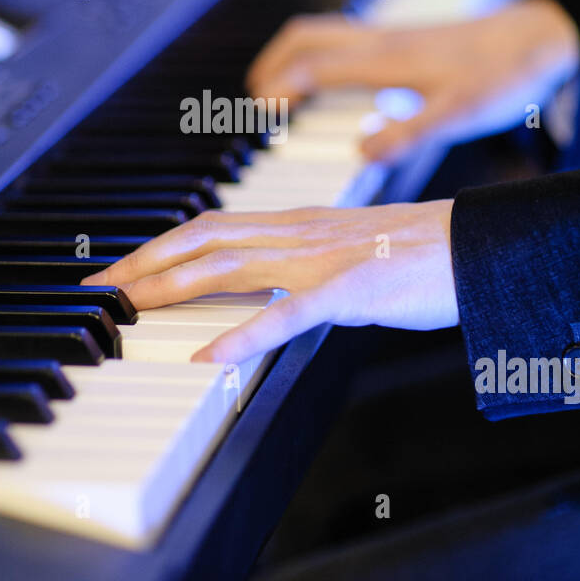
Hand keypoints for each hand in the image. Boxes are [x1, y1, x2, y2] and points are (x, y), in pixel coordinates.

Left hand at [86, 199, 457, 364]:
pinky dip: (244, 335)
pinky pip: (288, 313)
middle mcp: (299, 232)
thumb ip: (303, 266)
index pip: (210, 227)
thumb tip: (266, 290)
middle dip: (145, 263)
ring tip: (129, 308)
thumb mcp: (348, 254)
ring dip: (173, 288)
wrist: (479, 247)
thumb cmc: (420, 255)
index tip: (120, 268)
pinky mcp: (351, 288)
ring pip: (230, 266)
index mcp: (298, 224)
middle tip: (100, 288)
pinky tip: (212, 356)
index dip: (159, 245)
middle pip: (203, 240)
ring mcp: (322, 259)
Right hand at [246, 0, 579, 163]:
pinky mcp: (405, 40)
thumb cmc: (503, 75)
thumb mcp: (458, 115)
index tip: (257, 114)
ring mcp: (391, 37)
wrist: (540, 39)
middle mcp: (380, 41)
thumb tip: (360, 152)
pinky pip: (345, 41)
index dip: (278, 88)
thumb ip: (408, 134)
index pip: (311, 67)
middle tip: (254, 100)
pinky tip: (334, 86)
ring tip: (280, 92)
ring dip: (293, 58)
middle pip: (305, 37)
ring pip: (324, 34)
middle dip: (272, 64)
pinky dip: (321, 59)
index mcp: (383, 60)